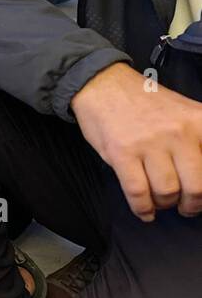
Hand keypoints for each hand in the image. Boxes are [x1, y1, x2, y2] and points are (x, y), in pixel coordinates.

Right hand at [71, 62, 201, 220]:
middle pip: (195, 187)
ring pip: (166, 191)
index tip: (201, 197)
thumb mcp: (186, 114)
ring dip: (164, 204)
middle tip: (187, 207)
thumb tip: (201, 177)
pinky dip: (142, 208)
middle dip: (192, 205)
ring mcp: (149, 143)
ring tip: (160, 202)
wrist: (104, 85)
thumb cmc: (144, 103)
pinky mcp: (122, 152)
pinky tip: (145, 211)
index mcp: (200, 122)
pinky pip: (137, 192)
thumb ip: (199, 140)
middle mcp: (179, 132)